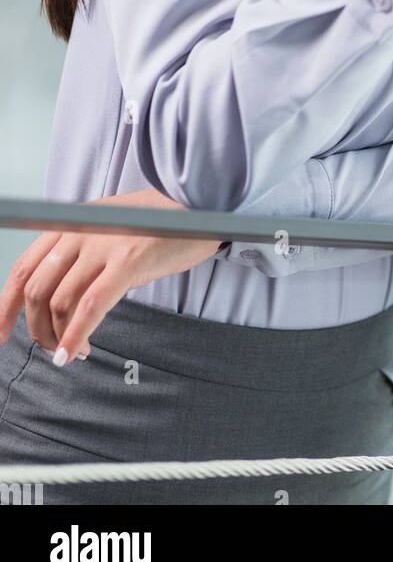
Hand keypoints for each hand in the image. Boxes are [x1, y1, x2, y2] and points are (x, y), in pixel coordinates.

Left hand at [0, 188, 222, 365]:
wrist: (202, 209)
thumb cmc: (157, 225)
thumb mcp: (108, 232)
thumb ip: (79, 257)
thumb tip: (53, 304)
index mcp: (70, 223)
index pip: (22, 269)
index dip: (5, 307)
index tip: (0, 336)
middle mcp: (80, 230)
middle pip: (36, 290)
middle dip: (37, 329)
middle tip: (53, 349)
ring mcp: (103, 244)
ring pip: (59, 302)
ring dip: (60, 338)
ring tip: (77, 352)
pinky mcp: (128, 261)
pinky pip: (91, 306)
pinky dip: (77, 335)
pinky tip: (76, 353)